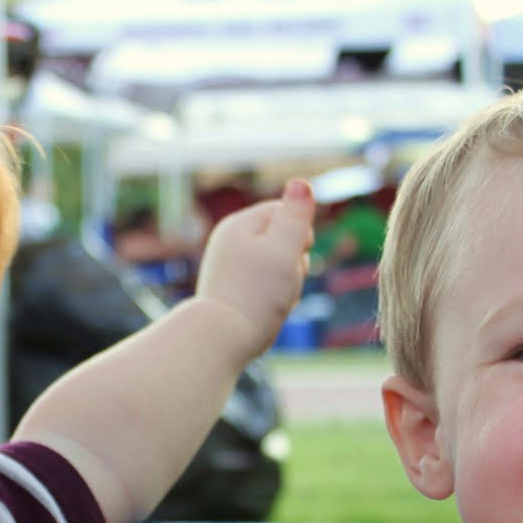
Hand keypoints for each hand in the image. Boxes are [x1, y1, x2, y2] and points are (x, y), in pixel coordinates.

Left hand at [193, 178, 313, 360]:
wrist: (221, 340)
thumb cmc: (257, 293)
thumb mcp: (285, 248)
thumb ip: (296, 216)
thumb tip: (300, 182)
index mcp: (239, 224)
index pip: (285, 212)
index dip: (301, 235)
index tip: (295, 257)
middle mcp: (228, 241)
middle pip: (281, 240)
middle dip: (293, 261)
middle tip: (282, 283)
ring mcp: (227, 266)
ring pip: (275, 265)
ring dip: (286, 282)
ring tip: (274, 300)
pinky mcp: (230, 290)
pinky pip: (264, 286)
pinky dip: (272, 297)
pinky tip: (266, 312)